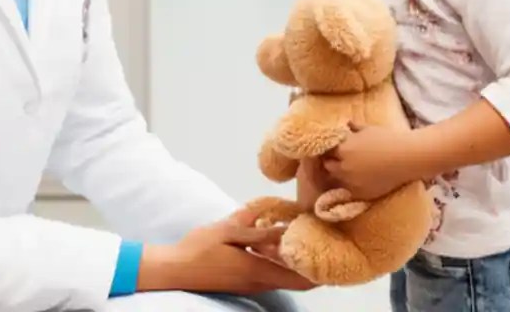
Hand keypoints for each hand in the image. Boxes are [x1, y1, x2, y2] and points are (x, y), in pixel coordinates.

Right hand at [137, 208, 316, 294]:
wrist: (173, 270)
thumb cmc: (199, 250)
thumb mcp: (229, 232)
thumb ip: (257, 229)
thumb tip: (285, 226)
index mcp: (258, 270)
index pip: (300, 279)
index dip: (321, 272)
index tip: (336, 257)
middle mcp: (259, 281)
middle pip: (295, 279)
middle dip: (312, 263)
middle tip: (325, 241)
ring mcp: (250, 283)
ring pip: (283, 275)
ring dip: (294, 260)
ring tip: (306, 237)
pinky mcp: (242, 280)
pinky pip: (269, 271)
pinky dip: (279, 259)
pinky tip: (277, 241)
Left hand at [323, 123, 422, 200]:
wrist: (409, 157)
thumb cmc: (390, 139)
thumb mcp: (369, 129)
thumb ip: (353, 128)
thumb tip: (345, 124)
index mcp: (344, 149)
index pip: (325, 151)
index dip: (329, 149)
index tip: (333, 148)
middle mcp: (344, 167)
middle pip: (328, 166)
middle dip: (332, 162)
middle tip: (340, 159)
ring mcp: (352, 183)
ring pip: (337, 180)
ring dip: (340, 175)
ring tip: (351, 170)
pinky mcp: (362, 194)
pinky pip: (349, 192)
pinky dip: (351, 186)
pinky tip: (360, 180)